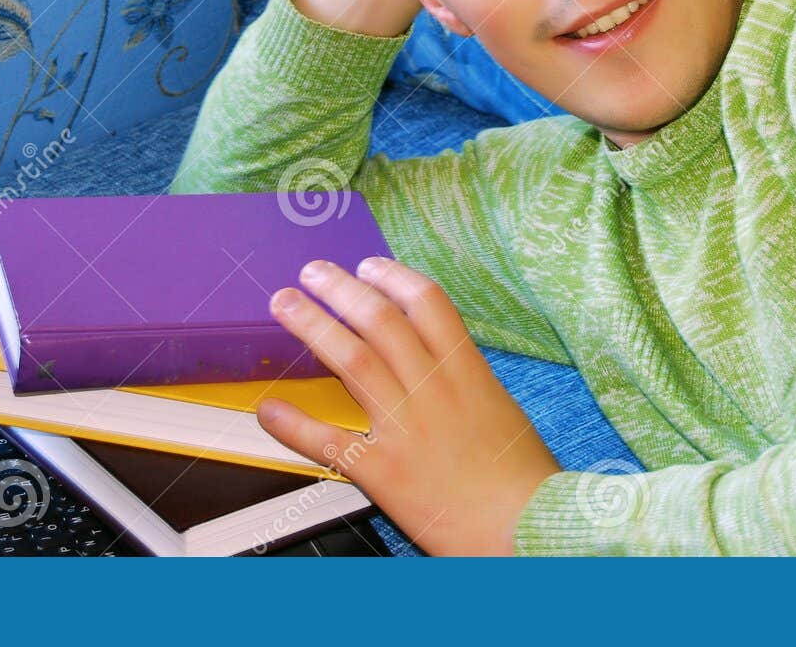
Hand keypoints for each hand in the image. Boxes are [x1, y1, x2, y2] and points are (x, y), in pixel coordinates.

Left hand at [257, 256, 560, 555]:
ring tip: (285, 303)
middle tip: (312, 271)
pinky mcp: (383, 471)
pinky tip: (269, 409)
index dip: (392, 277)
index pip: (426, 303)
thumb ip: (467, 380)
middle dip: (341, 289)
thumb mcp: (502, 408)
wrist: (526, 529)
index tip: (367, 266)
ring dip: (313, 326)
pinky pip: (329, 442)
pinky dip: (294, 424)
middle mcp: (432, 389)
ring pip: (351, 361)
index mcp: (467, 371)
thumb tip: (439, 358)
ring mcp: (405, 428)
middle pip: (379, 320)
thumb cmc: (524, 478)